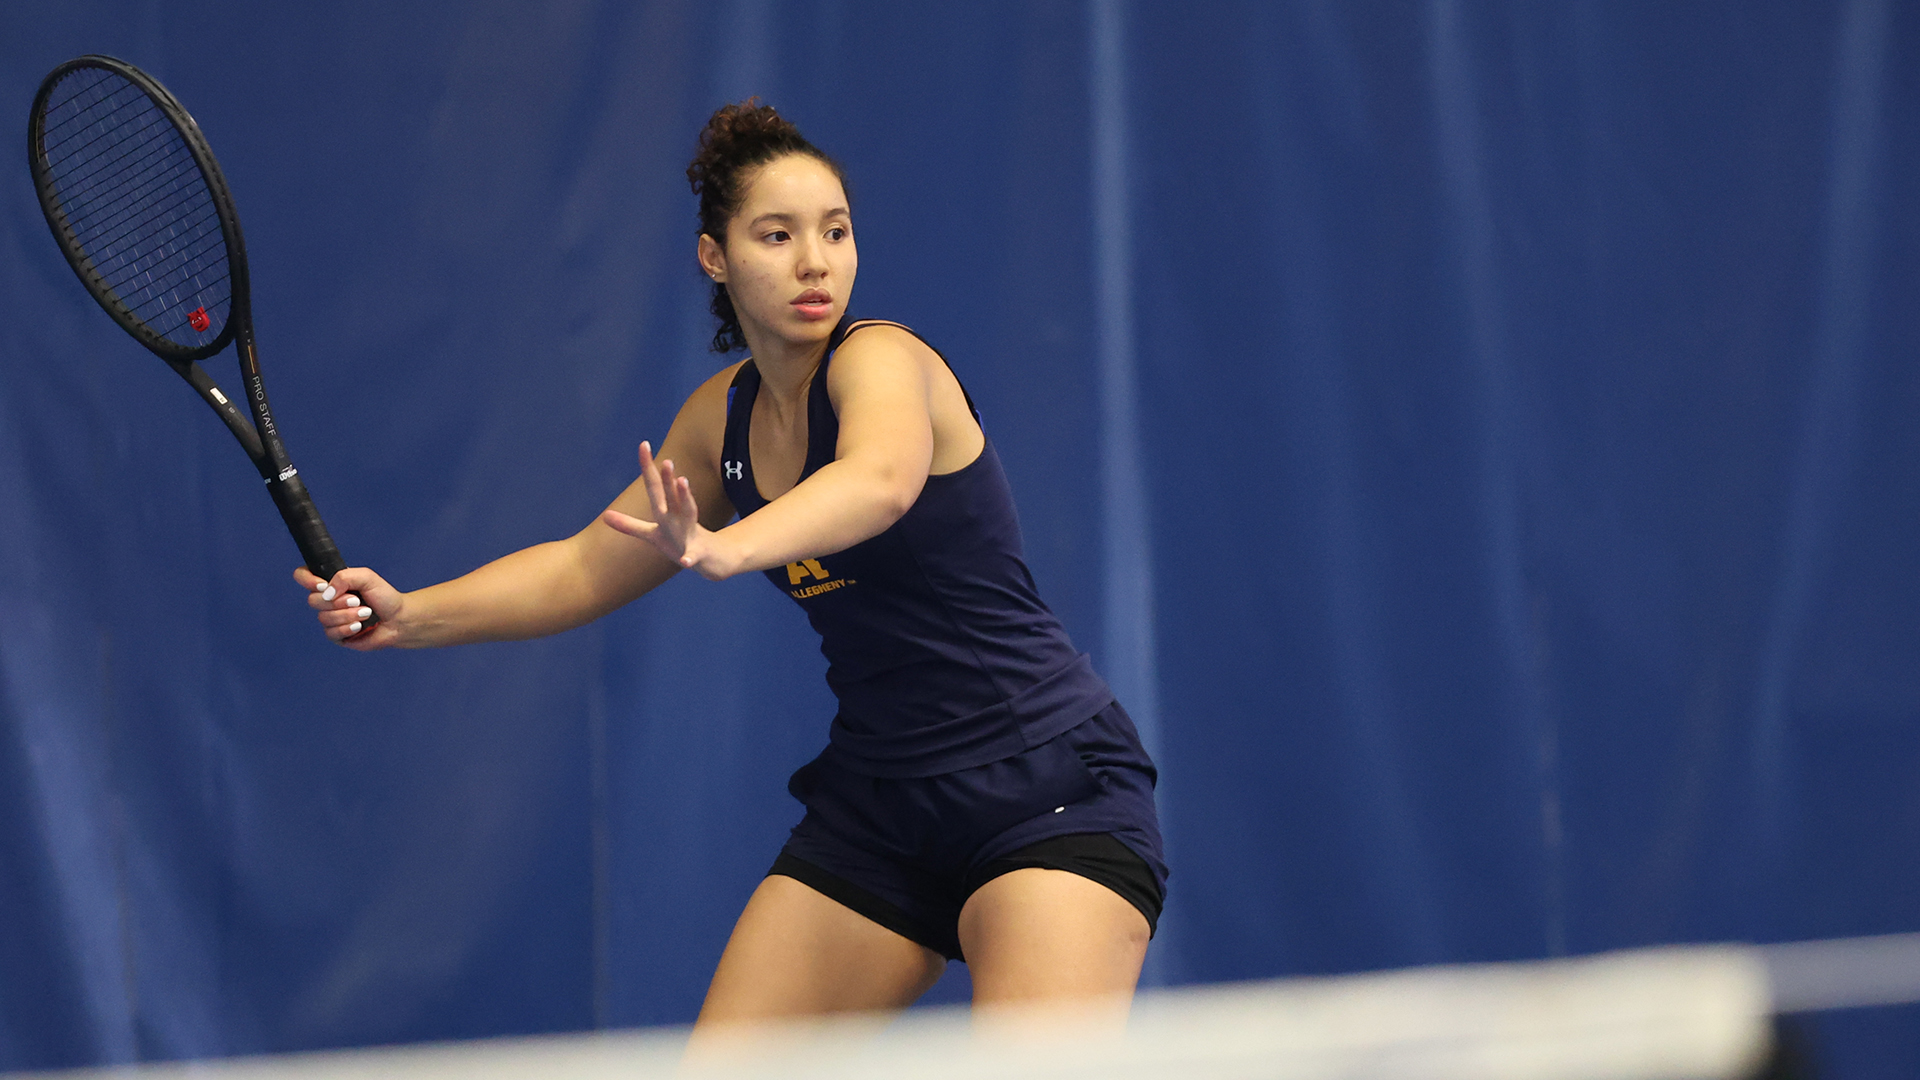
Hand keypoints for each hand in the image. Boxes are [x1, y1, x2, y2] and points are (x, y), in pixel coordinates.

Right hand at [293, 565, 402, 648]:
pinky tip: (360, 626)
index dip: (307, 580)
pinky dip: (347, 629)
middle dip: (338, 602)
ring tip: (365, 613)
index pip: (303, 575)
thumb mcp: (367, 577)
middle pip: (312, 601)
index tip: (323, 585)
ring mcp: (331, 618)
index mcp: (332, 583)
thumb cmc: (384, 597)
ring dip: (347, 616)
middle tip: (357, 600)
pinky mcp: (336, 635)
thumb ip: (345, 576)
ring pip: (323, 618)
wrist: (398, 619)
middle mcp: (328, 600)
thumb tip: (326, 592)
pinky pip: (330, 633)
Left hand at [601, 441, 739, 580]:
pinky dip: (690, 557)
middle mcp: (678, 518)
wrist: (710, 560)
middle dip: (667, 479)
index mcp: (665, 512)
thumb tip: (604, 516)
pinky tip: (687, 561)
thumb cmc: (679, 543)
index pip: (655, 486)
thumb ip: (629, 525)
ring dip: (685, 497)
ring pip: (688, 513)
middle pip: (671, 496)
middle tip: (665, 460)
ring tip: (682, 481)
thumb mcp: (652, 536)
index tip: (643, 444)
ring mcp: (688, 534)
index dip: (648, 467)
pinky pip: (693, 555)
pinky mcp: (696, 553)